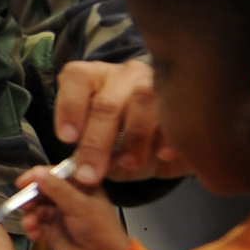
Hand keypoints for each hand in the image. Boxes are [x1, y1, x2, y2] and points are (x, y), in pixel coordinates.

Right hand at [17, 166, 130, 249]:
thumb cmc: (101, 229)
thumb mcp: (80, 205)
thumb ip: (58, 189)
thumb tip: (38, 173)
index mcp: (79, 185)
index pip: (54, 174)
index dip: (37, 176)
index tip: (23, 182)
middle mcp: (67, 197)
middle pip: (41, 191)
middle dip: (30, 198)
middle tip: (25, 204)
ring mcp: (58, 214)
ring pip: (36, 209)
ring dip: (30, 216)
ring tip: (31, 223)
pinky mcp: (52, 230)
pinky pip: (36, 226)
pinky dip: (32, 229)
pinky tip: (35, 233)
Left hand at [53, 61, 189, 186]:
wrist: (165, 141)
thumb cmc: (122, 141)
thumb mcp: (99, 146)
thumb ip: (86, 154)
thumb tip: (75, 173)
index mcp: (95, 78)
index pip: (76, 77)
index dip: (69, 106)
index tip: (67, 138)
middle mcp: (124, 75)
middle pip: (107, 103)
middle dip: (96, 143)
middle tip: (90, 175)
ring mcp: (155, 81)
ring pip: (142, 100)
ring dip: (133, 138)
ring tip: (129, 163)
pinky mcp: (182, 97)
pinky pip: (174, 113)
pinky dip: (167, 137)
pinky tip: (163, 155)